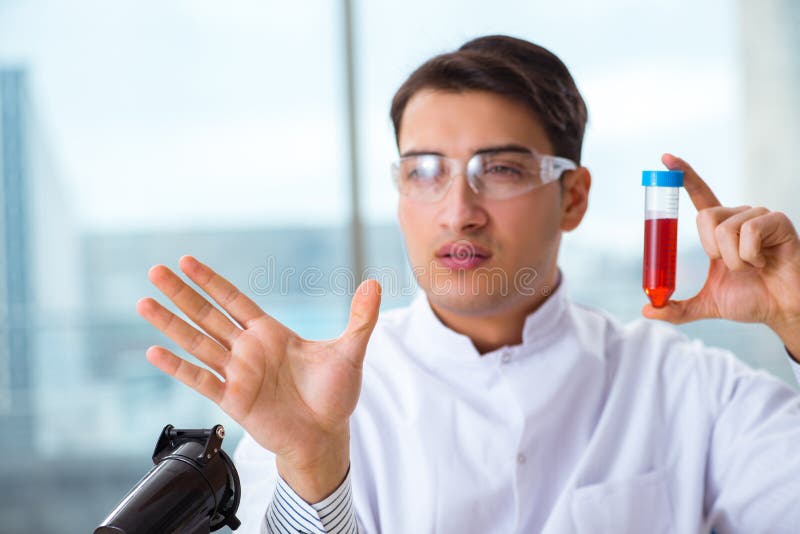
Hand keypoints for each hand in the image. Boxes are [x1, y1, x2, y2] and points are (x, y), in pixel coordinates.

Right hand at [137, 255, 381, 498]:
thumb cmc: (335, 395)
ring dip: (170, 324)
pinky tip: (154, 352)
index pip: (232, 300)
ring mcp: (237, 373)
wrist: (327, 436)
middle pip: (207, 315)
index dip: (210, 281)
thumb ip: (359, 318)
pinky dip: (178, 366)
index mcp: (269, 333)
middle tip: (154, 271)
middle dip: (181, 293)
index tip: (187, 261)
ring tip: (144, 303)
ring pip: (197, 342)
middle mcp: (247, 349)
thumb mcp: (349, 351)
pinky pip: (200, 379)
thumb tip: (375, 284)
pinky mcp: (233, 399)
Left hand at [642, 154, 799, 357]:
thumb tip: (646, 311)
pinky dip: (751, 256)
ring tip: (752, 267)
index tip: (665, 157)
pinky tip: (765, 262)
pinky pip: (748, 234)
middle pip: (705, 217)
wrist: (781, 309)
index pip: (699, 194)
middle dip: (712, 250)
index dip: (683, 174)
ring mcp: (758, 215)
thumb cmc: (751, 299)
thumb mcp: (707, 304)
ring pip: (725, 230)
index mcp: (719, 227)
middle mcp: (737, 215)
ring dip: (733, 260)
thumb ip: (677, 309)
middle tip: (731, 266)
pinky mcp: (777, 220)